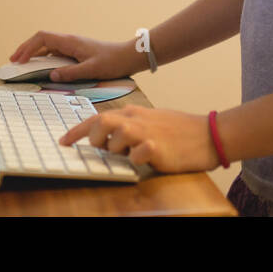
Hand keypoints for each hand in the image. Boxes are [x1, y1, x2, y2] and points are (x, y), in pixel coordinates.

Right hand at [8, 30, 140, 81]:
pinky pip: (55, 53)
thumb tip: (51, 75)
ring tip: (22, 64)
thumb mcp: (91, 70)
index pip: (42, 38)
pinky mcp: (77, 52)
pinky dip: (44, 58)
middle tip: (13, 61)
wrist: (129, 56)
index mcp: (70, 42)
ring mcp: (73, 46)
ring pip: (47, 47)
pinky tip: (42, 67)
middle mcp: (69, 41)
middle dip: (25, 49)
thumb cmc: (113, 61)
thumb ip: (71, 73)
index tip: (18, 60)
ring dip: (34, 54)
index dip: (27, 47)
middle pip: (41, 40)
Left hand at [59, 106, 220, 173]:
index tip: (64, 141)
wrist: (208, 135)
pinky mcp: (158, 148)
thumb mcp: (152, 122)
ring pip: (116, 136)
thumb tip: (108, 138)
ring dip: (115, 149)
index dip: (77, 130)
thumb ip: (130, 127)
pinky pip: (137, 154)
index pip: (98, 117)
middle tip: (96, 147)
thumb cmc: (180, 131)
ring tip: (128, 154)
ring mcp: (147, 132)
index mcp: (134, 113)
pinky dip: (135, 159)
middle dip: (91, 136)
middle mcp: (137, 119)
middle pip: (101, 121)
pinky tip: (145, 159)